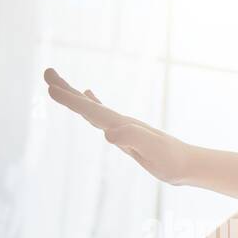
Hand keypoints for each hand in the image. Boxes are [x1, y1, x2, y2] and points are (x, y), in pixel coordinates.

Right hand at [44, 68, 193, 184]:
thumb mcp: (151, 150)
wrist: (190, 164)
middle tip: (47, 72)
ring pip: (94, 108)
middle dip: (67, 90)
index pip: (91, 110)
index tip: (50, 87)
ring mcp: (124, 127)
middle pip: (89, 104)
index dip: (70, 100)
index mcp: (122, 125)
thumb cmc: (172, 159)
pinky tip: (90, 98)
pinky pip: (104, 117)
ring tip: (60, 86)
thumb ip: (131, 138)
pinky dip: (93, 106)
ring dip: (75, 97)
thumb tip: (107, 134)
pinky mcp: (128, 134)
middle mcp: (121, 122)